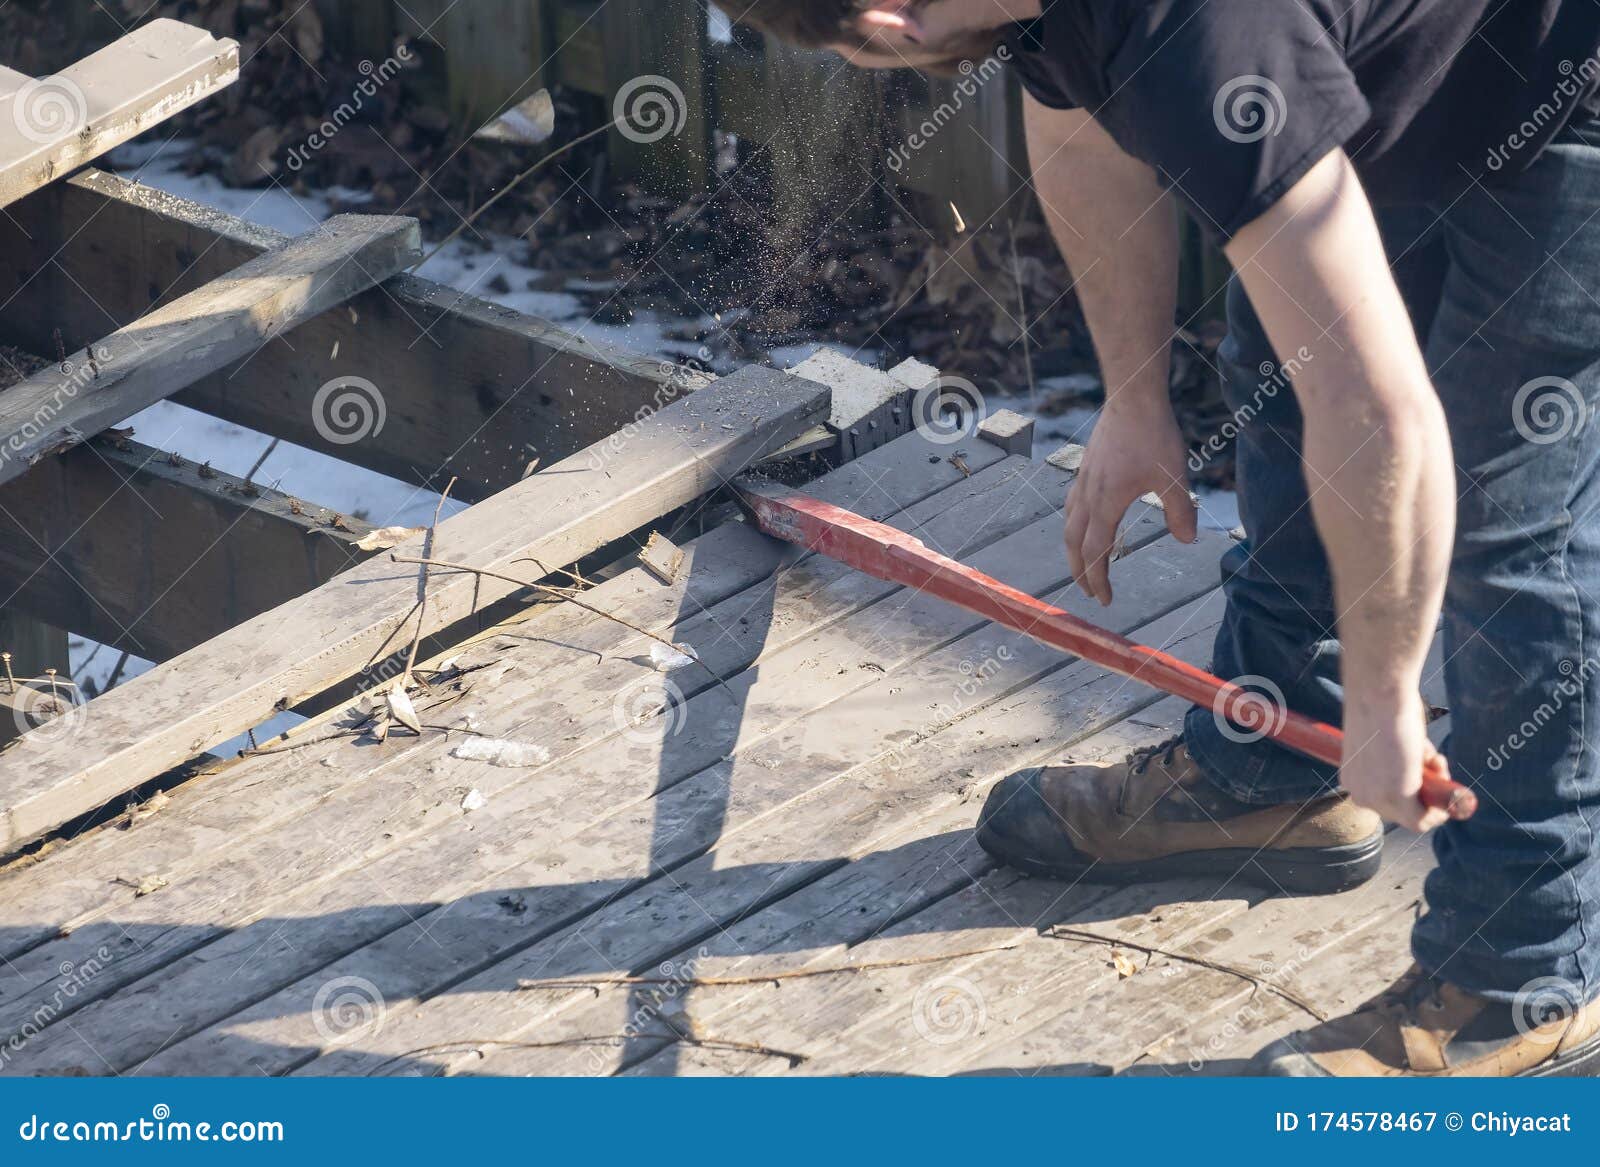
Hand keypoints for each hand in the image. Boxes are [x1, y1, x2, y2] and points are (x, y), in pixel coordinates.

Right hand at [1064, 401, 1197, 603]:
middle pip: (1073, 544)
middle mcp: (1088, 496)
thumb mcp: (1175, 477)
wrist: (1133, 396)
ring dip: (1074, 548)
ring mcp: (1083, 479)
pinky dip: (1076, 522)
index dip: (1098, 581)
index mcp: (1106, 504)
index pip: (1096, 553)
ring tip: (1084, 560)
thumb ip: (1180, 512)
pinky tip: (1087, 518)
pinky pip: (1073, 503)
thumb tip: (1187, 540)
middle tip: (1088, 592)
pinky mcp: (1087, 466)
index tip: (1104, 601)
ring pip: (1069, 523)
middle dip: (1079, 572)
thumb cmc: (1153, 435)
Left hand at [1339, 697, 1450, 832]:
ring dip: (1436, 790)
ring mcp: (1377, 799)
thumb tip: (1418, 770)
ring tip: (1432, 756)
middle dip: (1426, 790)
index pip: (1388, 801)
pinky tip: (1440, 771)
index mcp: (1353, 780)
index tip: (1426, 768)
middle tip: (1434, 760)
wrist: (1378, 694)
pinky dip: (1441, 807)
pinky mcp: (1397, 797)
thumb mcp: (1388, 742)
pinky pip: (1425, 820)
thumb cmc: (1383, 708)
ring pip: (1417, 816)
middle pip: (1403, 812)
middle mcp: (1359, 794)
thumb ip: (1397, 763)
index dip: (1414, 788)